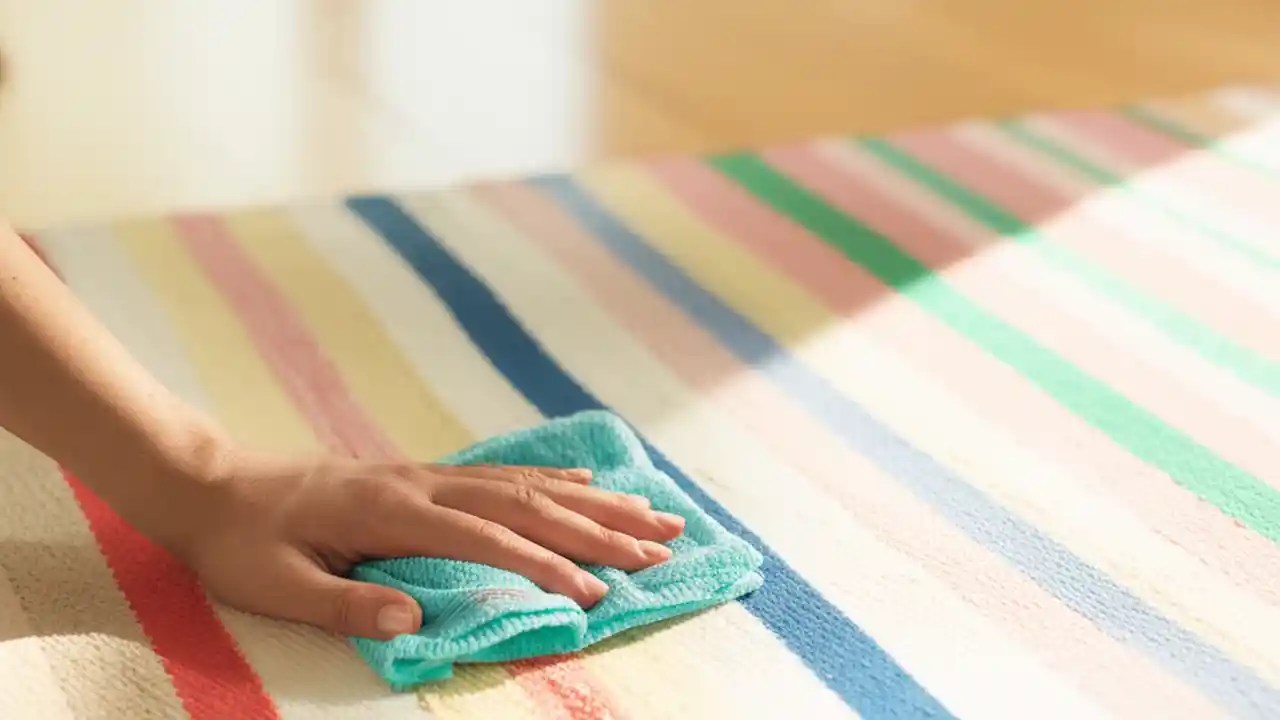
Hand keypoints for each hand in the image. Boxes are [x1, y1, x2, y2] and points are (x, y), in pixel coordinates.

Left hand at [158, 450, 685, 639]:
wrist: (211, 483)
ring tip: (650, 512)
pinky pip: (501, 473)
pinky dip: (550, 479)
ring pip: (525, 484)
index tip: (597, 594)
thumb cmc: (243, 542)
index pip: (489, 541)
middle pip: (528, 504)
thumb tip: (416, 619)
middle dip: (601, 527)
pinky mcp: (421, 474)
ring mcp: (426, 474)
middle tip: (664, 544)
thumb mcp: (279, 585)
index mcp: (392, 511)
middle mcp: (422, 484)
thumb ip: (347, 604)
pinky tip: (583, 486)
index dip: (547, 566)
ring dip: (592, 501)